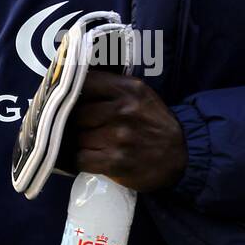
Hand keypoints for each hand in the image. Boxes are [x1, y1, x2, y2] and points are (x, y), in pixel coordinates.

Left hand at [68, 70, 187, 191]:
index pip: (84, 82)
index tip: (64, 98)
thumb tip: (71, 84)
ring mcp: (119, 137)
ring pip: (77, 136)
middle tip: (79, 127)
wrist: (180, 159)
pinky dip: (80, 160)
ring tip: (90, 144)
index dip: (69, 92)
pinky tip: (90, 158)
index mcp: (129, 89)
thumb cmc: (154, 125)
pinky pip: (80, 158)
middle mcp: (124, 110)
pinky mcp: (115, 162)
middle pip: (76, 112)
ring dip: (79, 142)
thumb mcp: (141, 96)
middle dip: (74, 121)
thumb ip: (111, 87)